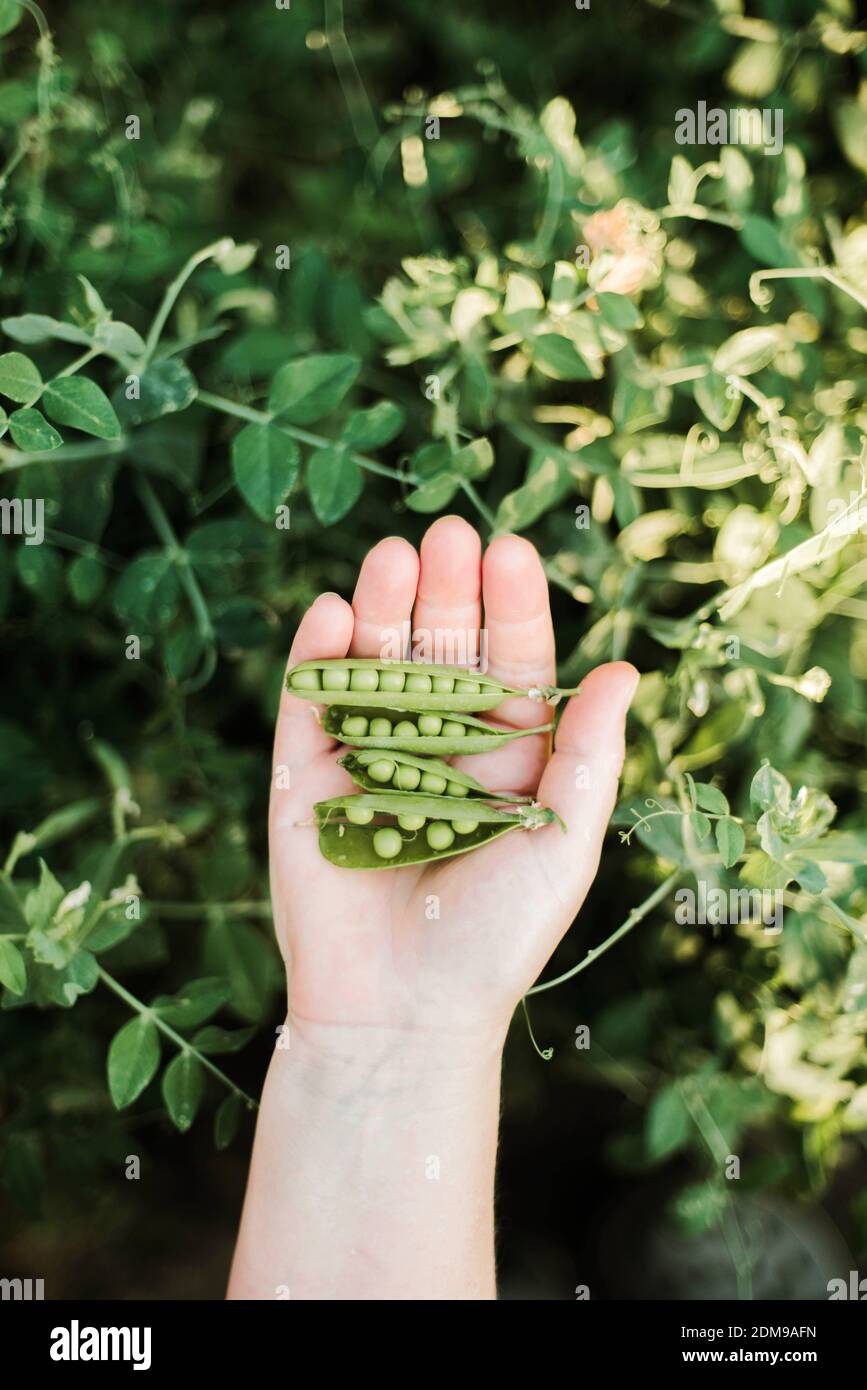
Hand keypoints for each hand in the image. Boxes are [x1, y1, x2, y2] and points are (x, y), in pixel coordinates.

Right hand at [269, 517, 637, 1048]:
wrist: (401, 1013)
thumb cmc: (497, 939)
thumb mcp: (563, 844)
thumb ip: (588, 755)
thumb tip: (626, 667)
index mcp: (503, 757)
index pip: (510, 663)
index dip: (511, 608)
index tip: (512, 551)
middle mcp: (435, 744)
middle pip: (441, 649)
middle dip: (446, 592)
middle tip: (449, 534)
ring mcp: (365, 755)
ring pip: (374, 662)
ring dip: (383, 607)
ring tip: (396, 555)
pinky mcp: (304, 778)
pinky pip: (308, 705)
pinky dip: (316, 655)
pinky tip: (333, 610)